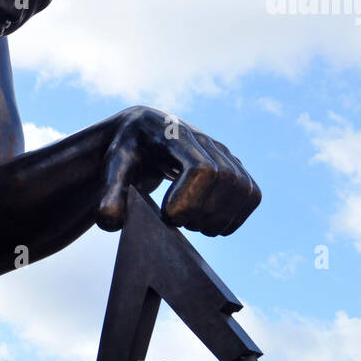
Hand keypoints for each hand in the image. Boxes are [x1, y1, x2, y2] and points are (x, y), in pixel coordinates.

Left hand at [95, 106, 260, 235]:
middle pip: (225, 179)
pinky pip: (251, 193)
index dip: (189, 199)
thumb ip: (109, 194)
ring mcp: (222, 152)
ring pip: (243, 187)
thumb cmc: (127, 152)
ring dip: (222, 217)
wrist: (142, 134)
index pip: (200, 168)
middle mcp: (204, 140)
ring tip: (195, 226)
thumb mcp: (112, 168)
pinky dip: (237, 215)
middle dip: (204, 212)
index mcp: (174, 135)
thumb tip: (111, 222)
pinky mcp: (233, 165)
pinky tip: (212, 225)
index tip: (168, 217)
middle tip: (178, 223)